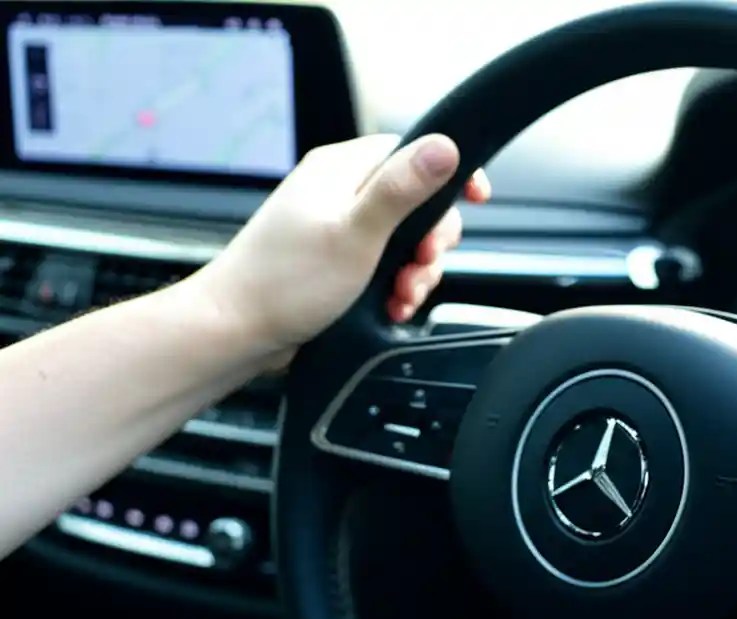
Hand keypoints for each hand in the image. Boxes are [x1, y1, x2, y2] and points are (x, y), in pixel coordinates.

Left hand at [188, 133, 489, 363]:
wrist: (235, 332)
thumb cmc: (284, 284)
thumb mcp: (356, 233)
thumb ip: (402, 189)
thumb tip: (446, 145)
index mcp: (342, 169)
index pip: (413, 150)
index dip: (450, 174)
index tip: (477, 198)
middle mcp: (340, 192)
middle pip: (416, 201)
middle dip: (430, 241)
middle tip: (421, 265)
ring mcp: (336, 226)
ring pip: (404, 239)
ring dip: (415, 271)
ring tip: (402, 296)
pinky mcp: (335, 259)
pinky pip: (384, 263)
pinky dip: (395, 286)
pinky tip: (389, 307)